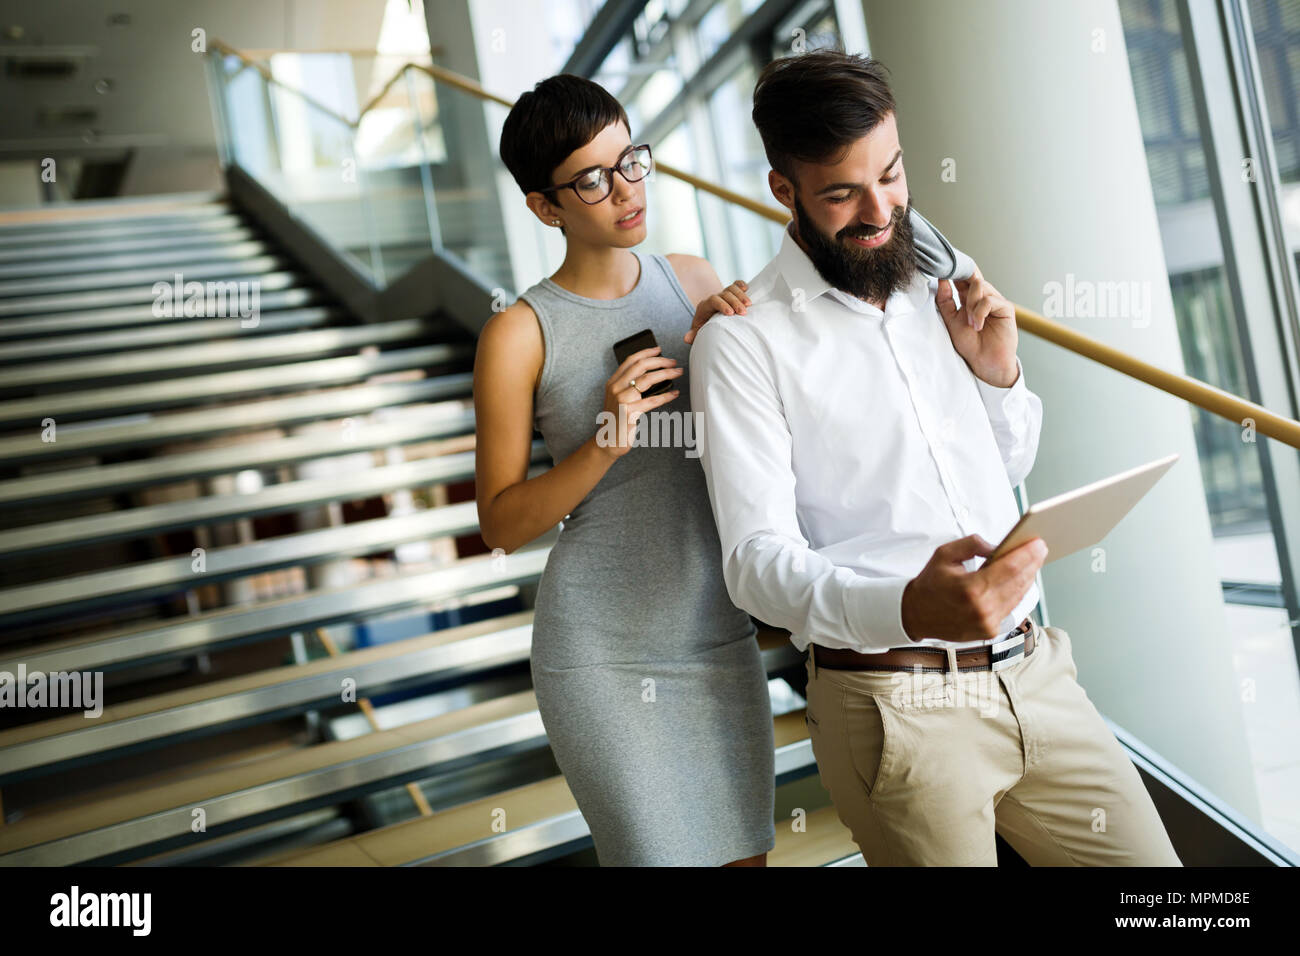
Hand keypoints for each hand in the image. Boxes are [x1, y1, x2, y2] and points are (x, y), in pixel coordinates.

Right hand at [597, 346, 681, 458]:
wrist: (608, 441)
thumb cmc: (618, 420)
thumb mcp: (619, 398)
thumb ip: (629, 386)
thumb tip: (652, 373)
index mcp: (612, 382)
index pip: (630, 361)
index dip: (646, 352)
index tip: (659, 350)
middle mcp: (615, 388)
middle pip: (640, 367)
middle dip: (660, 361)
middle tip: (673, 363)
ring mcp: (621, 400)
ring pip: (647, 380)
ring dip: (666, 374)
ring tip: (678, 373)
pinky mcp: (629, 413)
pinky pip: (652, 401)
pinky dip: (666, 396)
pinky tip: (674, 393)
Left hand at [684, 279, 749, 343]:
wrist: (709, 325)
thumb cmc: (705, 330)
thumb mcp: (699, 333)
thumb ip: (693, 335)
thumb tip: (687, 338)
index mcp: (705, 306)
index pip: (713, 300)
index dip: (722, 305)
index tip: (731, 313)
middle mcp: (714, 298)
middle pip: (725, 294)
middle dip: (735, 302)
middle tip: (743, 312)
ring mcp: (723, 295)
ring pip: (732, 288)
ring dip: (741, 295)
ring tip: (749, 305)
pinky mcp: (731, 294)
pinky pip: (736, 285)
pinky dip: (741, 285)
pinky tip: (747, 289)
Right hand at [900, 534, 1046, 642]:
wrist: (916, 615)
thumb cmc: (930, 583)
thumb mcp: (944, 554)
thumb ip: (973, 544)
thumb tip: (998, 546)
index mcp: (970, 589)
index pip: (1009, 568)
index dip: (1027, 554)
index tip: (1039, 543)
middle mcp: (982, 609)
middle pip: (1018, 582)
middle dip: (1032, 563)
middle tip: (1040, 549)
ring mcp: (987, 623)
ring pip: (1018, 596)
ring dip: (1028, 577)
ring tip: (1033, 562)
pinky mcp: (990, 631)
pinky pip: (1011, 607)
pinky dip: (1018, 592)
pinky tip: (1021, 579)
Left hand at [935, 267, 1019, 387]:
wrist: (984, 363)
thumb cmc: (970, 344)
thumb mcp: (951, 321)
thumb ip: (945, 301)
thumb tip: (941, 280)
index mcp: (969, 298)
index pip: (963, 278)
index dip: (955, 271)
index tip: (942, 268)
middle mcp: (983, 297)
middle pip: (972, 277)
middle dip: (961, 284)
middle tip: (956, 299)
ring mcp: (995, 301)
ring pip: (980, 286)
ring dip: (971, 304)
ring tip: (970, 324)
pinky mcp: (1005, 308)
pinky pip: (989, 300)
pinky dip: (980, 312)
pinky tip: (978, 326)